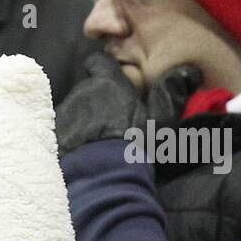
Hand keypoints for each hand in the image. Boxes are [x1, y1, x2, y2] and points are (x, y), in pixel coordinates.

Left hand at [56, 54, 203, 156]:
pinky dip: (67, 137)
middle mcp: (80, 92)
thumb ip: (171, 93)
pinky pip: (57, 130)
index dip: (102, 70)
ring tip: (93, 140)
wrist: (101, 177)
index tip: (111, 82)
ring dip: (80, 119)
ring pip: (71, 109)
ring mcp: (62, 114)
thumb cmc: (135, 145)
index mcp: (108, 83)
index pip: (97, 62)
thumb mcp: (161, 119)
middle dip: (94, 100)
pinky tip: (78, 152)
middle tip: (108, 121)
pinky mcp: (50, 135)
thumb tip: (189, 70)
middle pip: (85, 89)